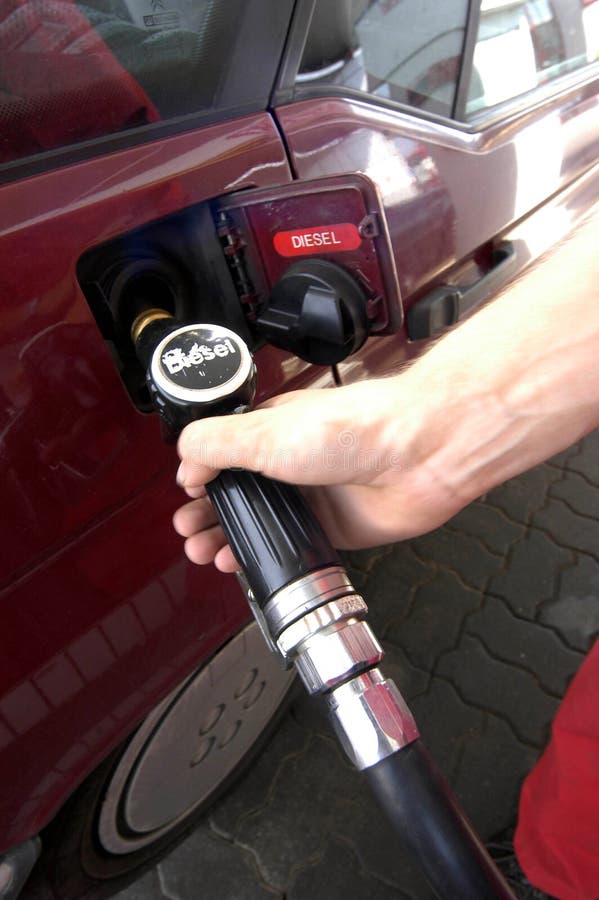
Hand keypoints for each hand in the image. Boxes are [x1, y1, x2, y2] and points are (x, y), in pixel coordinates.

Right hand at [173, 209, 598, 572]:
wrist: (416, 456)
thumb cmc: (356, 429)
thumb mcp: (266, 432)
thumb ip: (217, 443)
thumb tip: (185, 459)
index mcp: (271, 430)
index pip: (222, 454)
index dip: (201, 477)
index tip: (187, 495)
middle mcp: (290, 462)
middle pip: (237, 494)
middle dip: (207, 514)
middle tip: (188, 530)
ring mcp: (312, 496)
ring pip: (260, 523)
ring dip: (228, 538)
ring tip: (203, 549)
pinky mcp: (333, 528)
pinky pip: (289, 547)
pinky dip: (264, 558)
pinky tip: (243, 564)